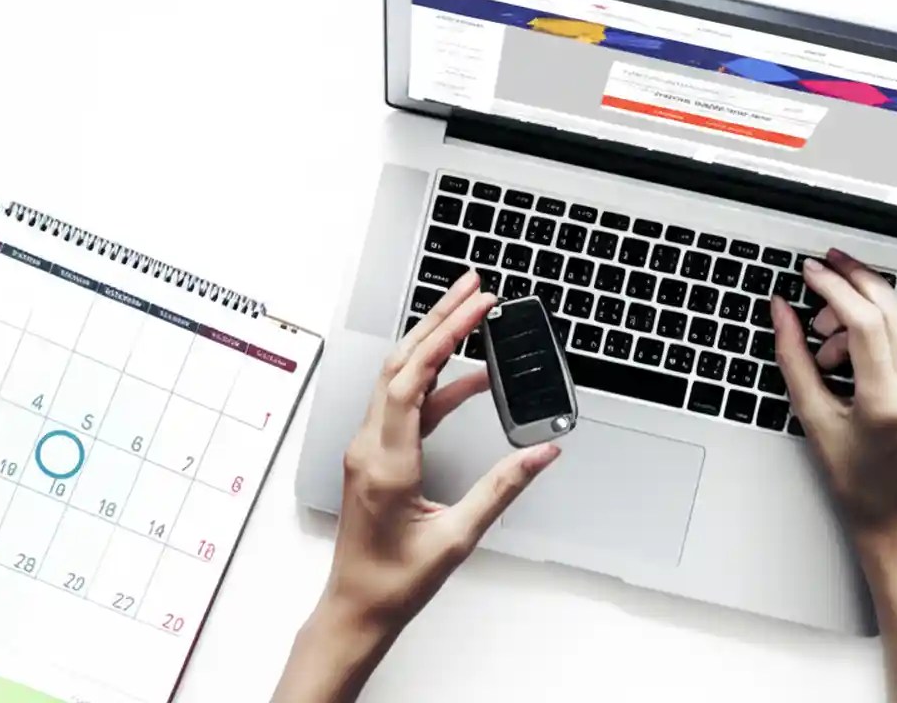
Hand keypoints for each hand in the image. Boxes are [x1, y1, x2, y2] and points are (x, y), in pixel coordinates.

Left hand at [325, 271, 560, 626]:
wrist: (356, 607)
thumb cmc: (394, 581)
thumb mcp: (458, 537)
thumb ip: (502, 489)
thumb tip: (541, 454)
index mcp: (386, 463)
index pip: (412, 380)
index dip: (444, 336)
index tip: (475, 307)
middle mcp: (370, 447)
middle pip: (401, 363)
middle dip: (438, 319)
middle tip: (472, 287)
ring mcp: (368, 449)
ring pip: (399, 378)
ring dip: (433, 343)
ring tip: (470, 315)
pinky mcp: (375, 456)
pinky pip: (404, 405)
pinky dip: (435, 382)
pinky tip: (468, 378)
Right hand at [773, 251, 896, 701]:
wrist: (896, 520)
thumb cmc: (854, 483)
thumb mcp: (813, 419)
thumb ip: (795, 360)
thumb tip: (784, 312)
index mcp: (887, 402)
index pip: (864, 320)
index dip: (834, 287)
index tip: (812, 272)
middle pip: (891, 311)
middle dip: (853, 284)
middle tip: (825, 274)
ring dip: (873, 311)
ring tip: (838, 335)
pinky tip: (884, 335)